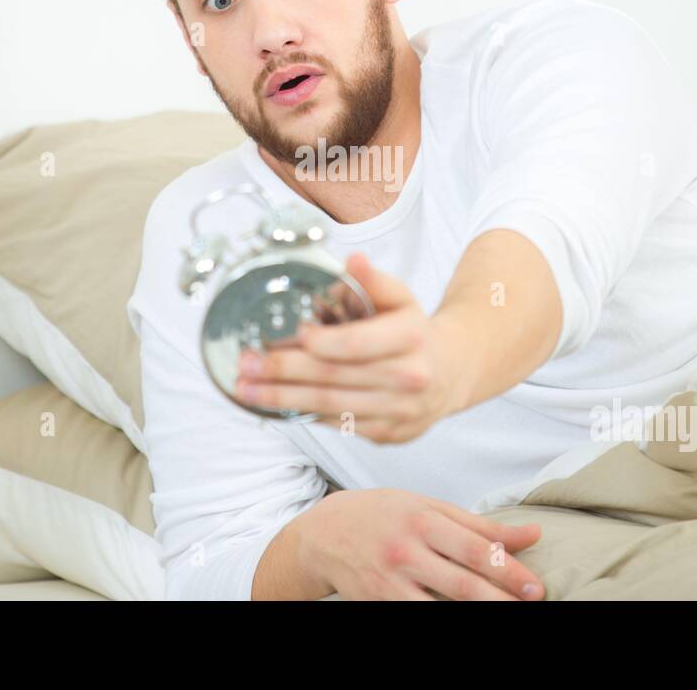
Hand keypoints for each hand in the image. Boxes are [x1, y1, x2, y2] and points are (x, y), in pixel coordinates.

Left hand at [235, 253, 471, 442]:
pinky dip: (304, 414)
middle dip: (283, 372)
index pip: (355, 345)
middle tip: (246, 365)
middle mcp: (408, 380)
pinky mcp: (386, 434)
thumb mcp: (401, 297)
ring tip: (246, 389)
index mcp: (410, 339)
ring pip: (330, 406)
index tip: (292, 333)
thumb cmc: (413, 330)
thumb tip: (353, 261)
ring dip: (282, 398)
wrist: (450, 373)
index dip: (319, 342)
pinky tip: (276, 403)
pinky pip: (338, 424)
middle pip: (334, 377)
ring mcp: (398, 412)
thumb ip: (373, 281)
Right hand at [299, 488, 545, 600]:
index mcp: (421, 520)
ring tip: (501, 615)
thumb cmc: (384, 514)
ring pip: (439, 608)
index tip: (535, 586)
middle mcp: (405, 552)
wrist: (324, 534)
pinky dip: (440, 618)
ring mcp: (389, 583)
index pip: (474, 548)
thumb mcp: (427, 506)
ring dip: (474, 613)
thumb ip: (478, 524)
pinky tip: (461, 618)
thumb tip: (530, 535)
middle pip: (462, 583)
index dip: (509, 570)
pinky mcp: (377, 604)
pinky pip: (416, 616)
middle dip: (501, 598)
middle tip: (533, 602)